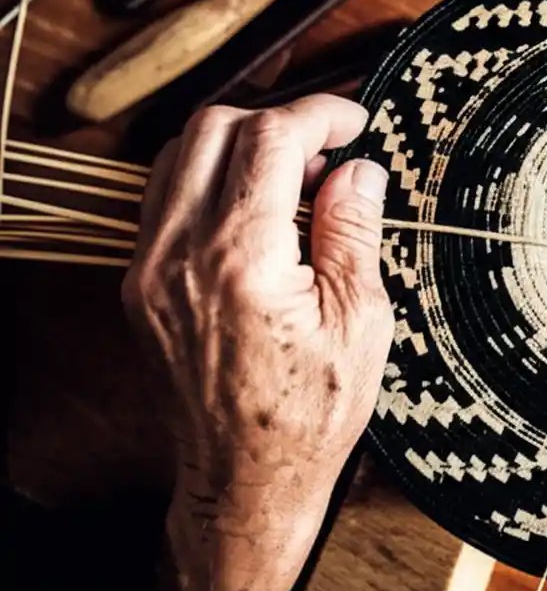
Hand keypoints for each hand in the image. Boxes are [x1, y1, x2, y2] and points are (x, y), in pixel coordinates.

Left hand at [121, 94, 394, 590]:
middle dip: (278, 119)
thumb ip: (353, 232)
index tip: (354, 121)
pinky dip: (212, 178)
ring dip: (240, 144)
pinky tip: (258, 209)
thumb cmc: (312, 412)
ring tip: (296, 178)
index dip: (318, 113)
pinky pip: (167, 196)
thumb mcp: (360, 322)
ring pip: (181, 153)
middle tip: (329, 149)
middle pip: (214, 127)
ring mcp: (150, 268)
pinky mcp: (141, 283)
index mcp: (242, 260)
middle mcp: (180, 254)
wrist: (247, 477)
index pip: (268, 137)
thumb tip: (358, 168)